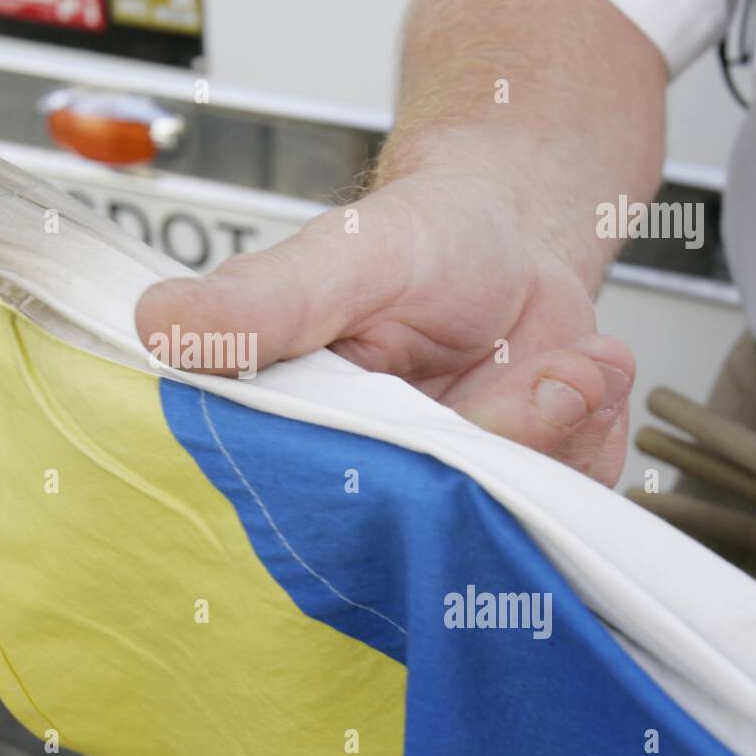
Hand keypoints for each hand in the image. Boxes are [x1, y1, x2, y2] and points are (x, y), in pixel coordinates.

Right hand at [135, 168, 633, 484]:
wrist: (507, 231)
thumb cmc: (415, 238)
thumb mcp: (335, 259)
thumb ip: (262, 303)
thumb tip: (158, 325)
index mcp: (295, 435)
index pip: (324, 508)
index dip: (393, 481)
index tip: (444, 415)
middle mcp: (370, 483)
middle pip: (437, 525)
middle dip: (510, 442)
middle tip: (547, 374)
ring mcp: (450, 491)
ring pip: (518, 519)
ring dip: (567, 433)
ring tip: (570, 362)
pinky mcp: (517, 492)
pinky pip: (573, 500)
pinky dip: (597, 434)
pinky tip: (582, 376)